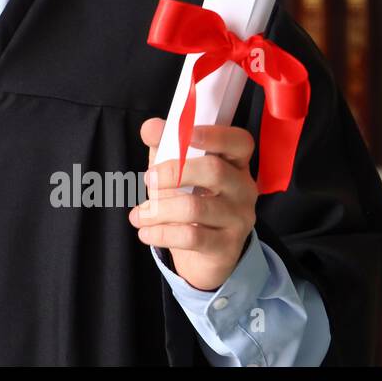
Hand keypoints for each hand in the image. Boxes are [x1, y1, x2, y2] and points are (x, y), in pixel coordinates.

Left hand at [129, 117, 257, 291]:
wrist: (203, 253)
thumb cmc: (189, 199)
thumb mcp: (176, 170)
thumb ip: (165, 146)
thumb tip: (151, 127)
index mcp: (235, 163)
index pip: (239, 142)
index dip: (215, 135)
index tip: (187, 134)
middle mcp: (243, 188)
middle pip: (214, 171)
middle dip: (173, 172)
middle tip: (148, 178)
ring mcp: (239, 218)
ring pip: (195, 207)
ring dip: (158, 209)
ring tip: (138, 215)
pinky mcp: (227, 246)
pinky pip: (190, 236)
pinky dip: (160, 233)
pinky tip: (146, 232)